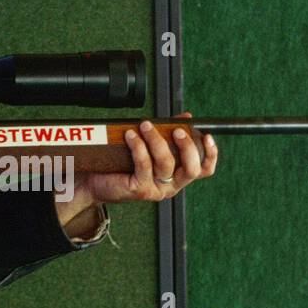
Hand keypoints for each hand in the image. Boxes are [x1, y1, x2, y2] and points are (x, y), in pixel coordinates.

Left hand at [55, 114, 218, 229]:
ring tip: (145, 125)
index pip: (203, 169)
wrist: (96, 181)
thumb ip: (169, 132)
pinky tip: (131, 135)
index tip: (207, 135)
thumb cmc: (124, 163)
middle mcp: (171, 185)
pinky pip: (144, 165)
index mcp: (178, 175)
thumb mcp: (149, 146)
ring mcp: (156, 189)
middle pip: (191, 169)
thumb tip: (187, 116)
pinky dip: (139, 147)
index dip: (211, 154)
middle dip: (187, 146)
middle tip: (177, 130)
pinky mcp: (139, 190)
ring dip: (157, 140)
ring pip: (166, 164)